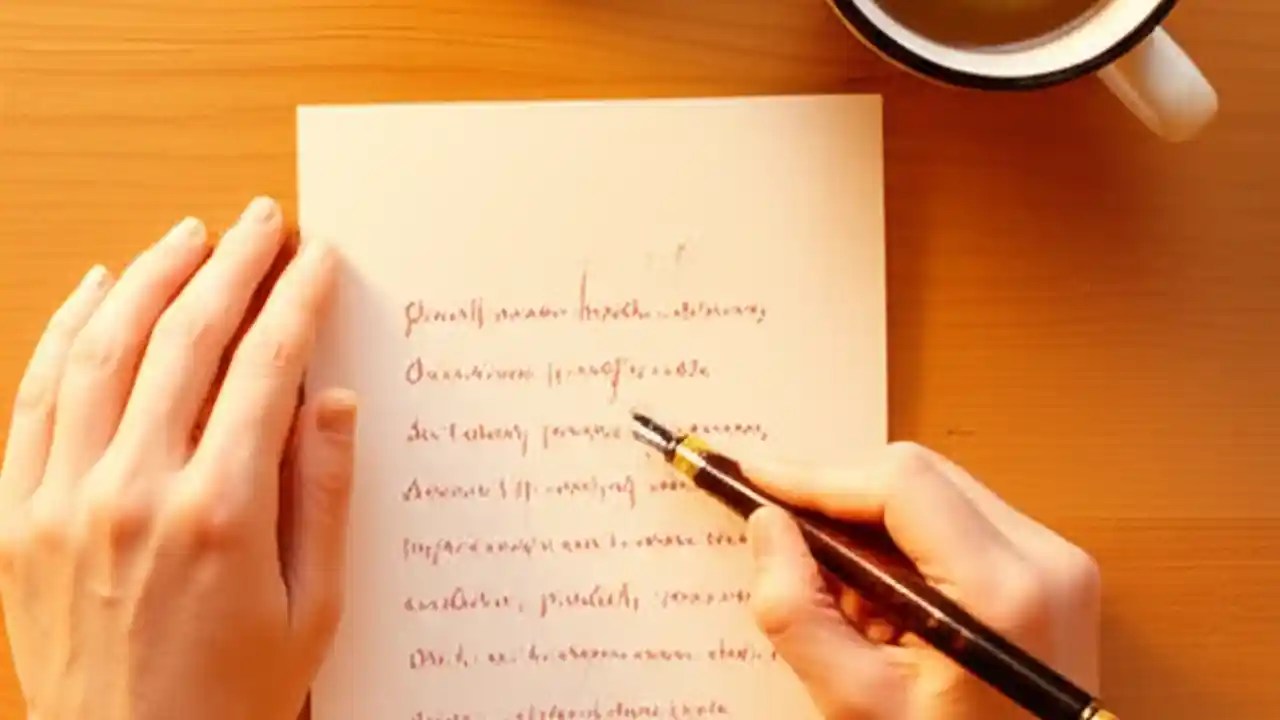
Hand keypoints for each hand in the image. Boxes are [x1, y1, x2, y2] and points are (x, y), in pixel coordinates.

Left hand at [0, 197, 354, 719]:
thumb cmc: (231, 699)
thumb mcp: (313, 612)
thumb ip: (323, 497)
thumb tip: (331, 400)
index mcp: (220, 516)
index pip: (264, 368)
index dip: (297, 300)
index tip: (318, 259)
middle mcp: (133, 493)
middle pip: (185, 339)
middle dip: (233, 266)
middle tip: (265, 221)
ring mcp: (62, 500)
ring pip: (103, 349)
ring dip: (150, 276)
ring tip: (190, 234)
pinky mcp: (17, 517)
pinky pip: (35, 398)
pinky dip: (64, 331)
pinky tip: (96, 291)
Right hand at [743, 443, 1100, 719]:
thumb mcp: (859, 705)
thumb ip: (799, 614)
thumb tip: (767, 524)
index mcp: (1004, 591)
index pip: (901, 484)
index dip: (819, 474)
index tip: (755, 476)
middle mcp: (1045, 556)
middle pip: (919, 476)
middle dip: (841, 499)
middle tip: (788, 544)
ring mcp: (1057, 557)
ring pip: (937, 488)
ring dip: (872, 522)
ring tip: (845, 593)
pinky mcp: (1053, 565)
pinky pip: (961, 516)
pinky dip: (907, 539)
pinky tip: (887, 598)